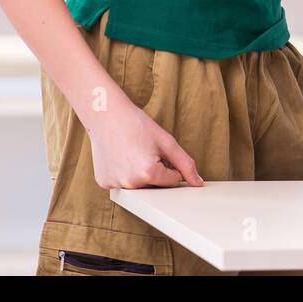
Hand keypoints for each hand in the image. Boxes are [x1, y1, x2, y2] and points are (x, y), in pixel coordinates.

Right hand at [87, 100, 204, 189]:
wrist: (106, 115)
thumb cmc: (137, 125)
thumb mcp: (167, 142)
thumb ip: (185, 164)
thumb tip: (198, 183)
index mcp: (149, 173)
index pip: (174, 180)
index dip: (170, 164)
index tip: (158, 150)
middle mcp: (131, 184)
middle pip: (156, 186)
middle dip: (156, 171)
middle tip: (144, 150)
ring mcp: (115, 185)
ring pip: (140, 186)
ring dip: (140, 174)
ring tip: (131, 152)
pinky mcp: (104, 183)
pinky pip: (123, 183)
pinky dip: (125, 173)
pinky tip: (119, 156)